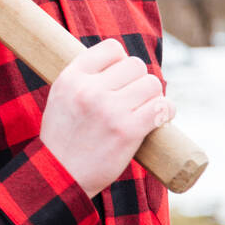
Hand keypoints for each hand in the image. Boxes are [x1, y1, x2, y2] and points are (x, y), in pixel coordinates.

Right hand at [39, 38, 174, 197]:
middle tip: (133, 99)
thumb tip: (121, 63)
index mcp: (70, 78)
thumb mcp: (61, 98)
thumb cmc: (64, 138)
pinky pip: (162, 107)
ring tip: (144, 110)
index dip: (121, 62)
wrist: (59, 176)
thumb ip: (85, 79)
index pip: (112, 48)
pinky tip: (160, 119)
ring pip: (152, 84)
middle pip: (136, 65)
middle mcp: (89, 90)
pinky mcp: (127, 131)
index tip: (120, 79)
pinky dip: (166, 112)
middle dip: (139, 81)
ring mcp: (109, 110)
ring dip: (153, 97)